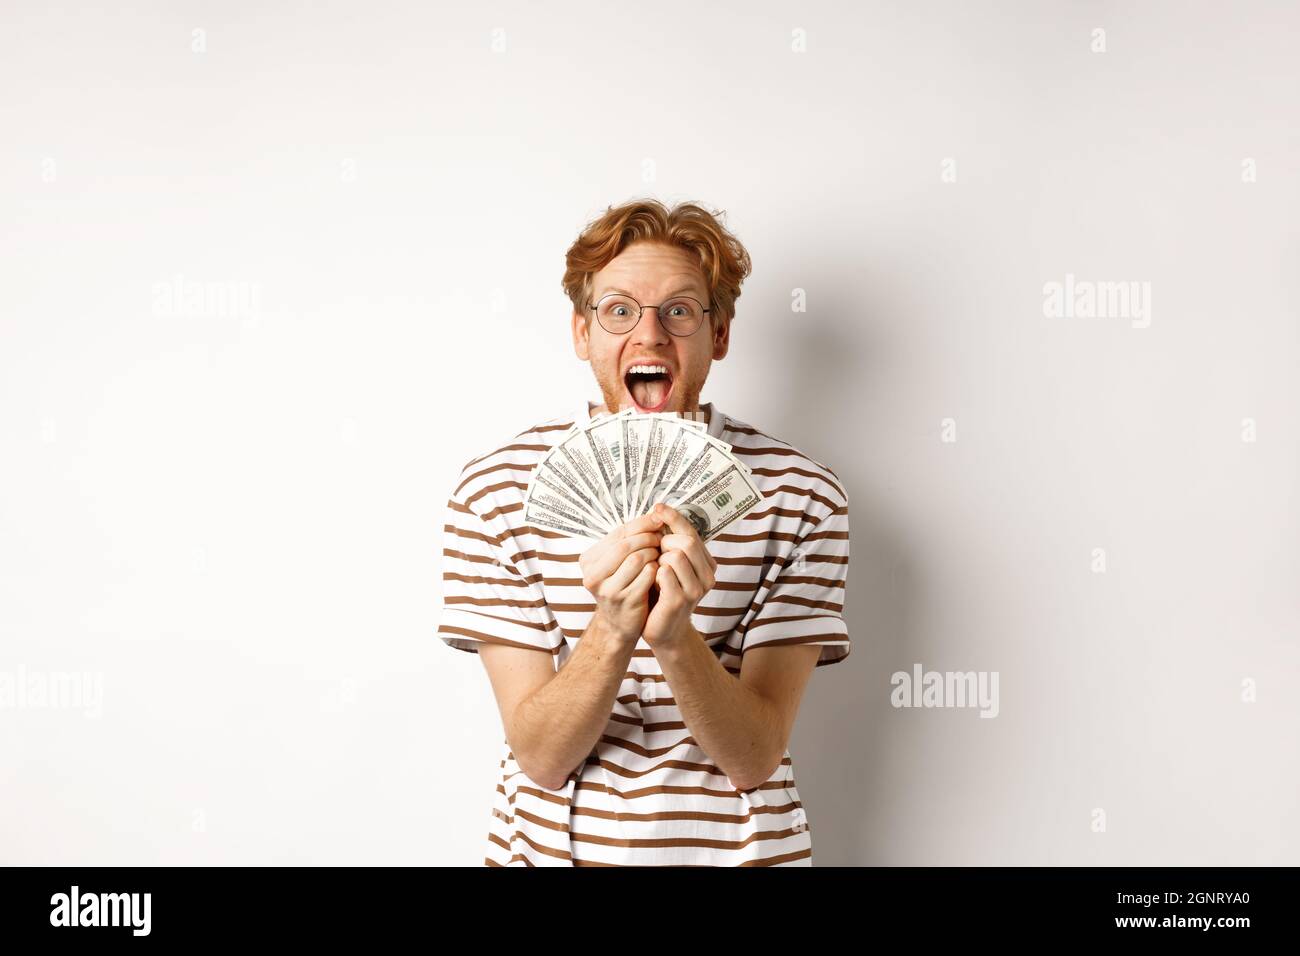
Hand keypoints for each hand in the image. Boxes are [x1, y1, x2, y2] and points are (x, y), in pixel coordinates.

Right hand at [578, 512, 664, 643]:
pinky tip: (659, 570)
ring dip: (653, 553)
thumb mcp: (616, 562)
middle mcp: (593, 575)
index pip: (617, 533)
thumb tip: (655, 513)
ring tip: (658, 554)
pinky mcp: (625, 601)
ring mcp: (608, 590)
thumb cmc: (621, 585)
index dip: (640, 524)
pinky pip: (647, 576)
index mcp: (588, 561)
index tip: (658, 518)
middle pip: (625, 545)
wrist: (619, 623)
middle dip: (647, 538)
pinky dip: (657, 569)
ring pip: (637, 559)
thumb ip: (629, 539)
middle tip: (660, 538)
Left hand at [642, 502, 716, 648]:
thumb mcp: (670, 565)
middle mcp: (707, 576)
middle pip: (687, 541)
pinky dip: (654, 572)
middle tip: (656, 554)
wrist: (663, 630)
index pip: (692, 532)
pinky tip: (653, 582)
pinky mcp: (679, 601)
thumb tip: (659, 511)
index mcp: (707, 564)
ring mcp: (696, 590)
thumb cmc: (663, 593)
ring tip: (656, 571)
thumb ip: (670, 542)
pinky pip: (664, 572)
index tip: (657, 507)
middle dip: (665, 542)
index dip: (674, 517)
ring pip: (675, 555)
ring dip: (659, 559)